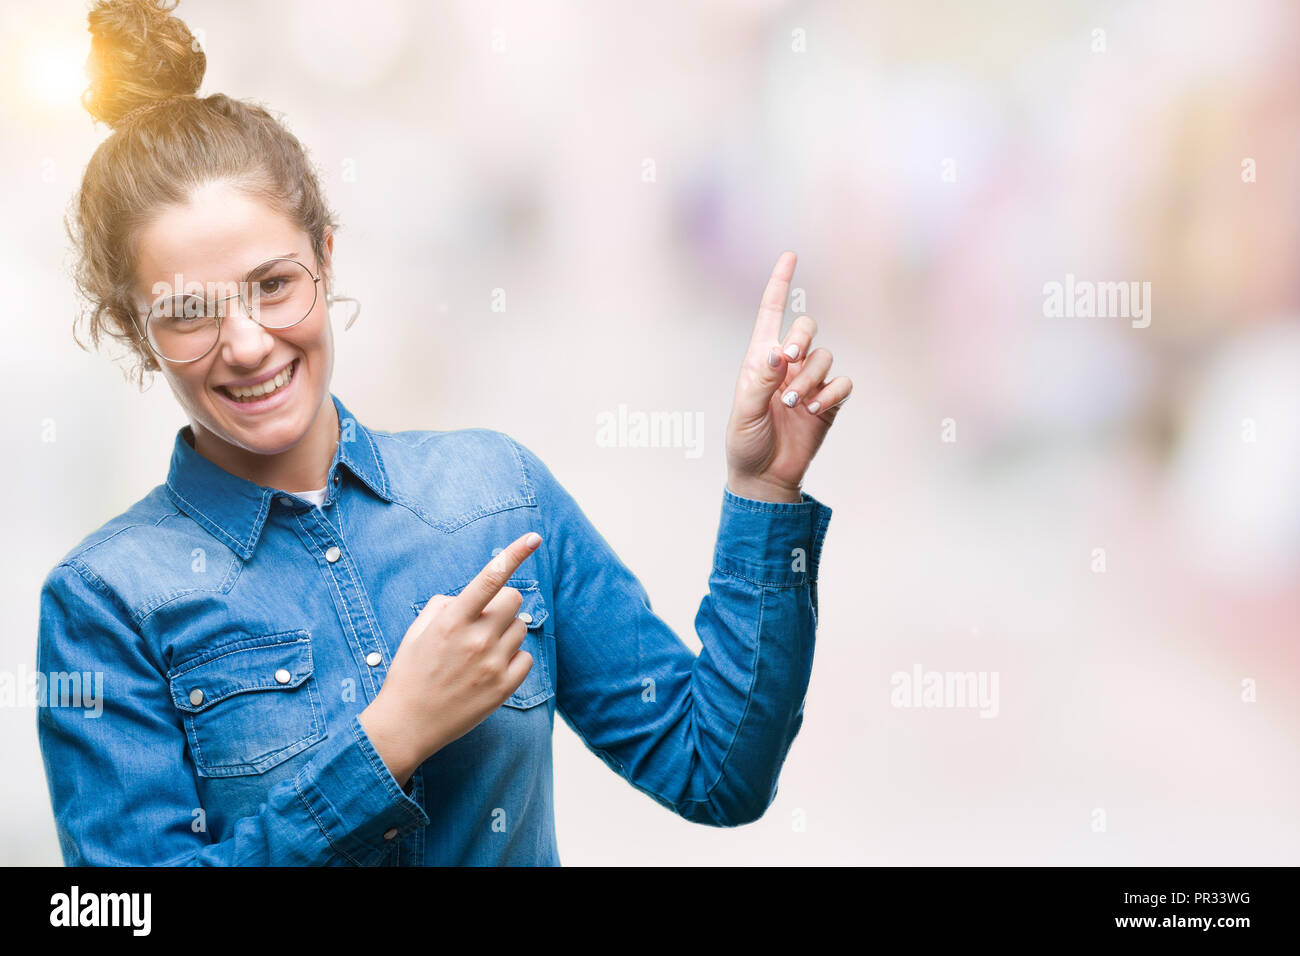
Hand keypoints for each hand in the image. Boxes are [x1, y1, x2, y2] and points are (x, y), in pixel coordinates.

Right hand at [359, 531, 541, 785]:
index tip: (534, 537)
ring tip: (481, 651)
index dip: (515, 554)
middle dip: (502, 604)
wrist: (407, 725)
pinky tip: (491, 668)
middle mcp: (476, 639)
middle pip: (514, 600)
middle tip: (484, 620)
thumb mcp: (416, 631)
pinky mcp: (504, 687)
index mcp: (452, 621)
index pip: (489, 578)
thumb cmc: (409, 673)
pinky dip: (513, 658)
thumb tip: (466, 596)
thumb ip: (444, 605)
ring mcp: (492, 664)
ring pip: (521, 627)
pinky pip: (526, 657)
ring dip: (506, 632)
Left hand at [724, 251, 851, 502]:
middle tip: (789, 359)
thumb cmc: (746, 441)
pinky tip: (815, 408)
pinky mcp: (828, 402)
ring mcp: (809, 382)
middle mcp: (787, 364)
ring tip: (793, 403)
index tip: (790, 255)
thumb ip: (760, 379)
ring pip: (824, 356)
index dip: (780, 283)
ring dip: (810, 377)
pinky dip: (831, 392)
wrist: (764, 476)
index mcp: (760, 358)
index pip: (771, 312)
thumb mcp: (745, 410)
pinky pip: (842, 382)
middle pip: (807, 327)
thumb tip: (778, 351)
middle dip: (802, 337)